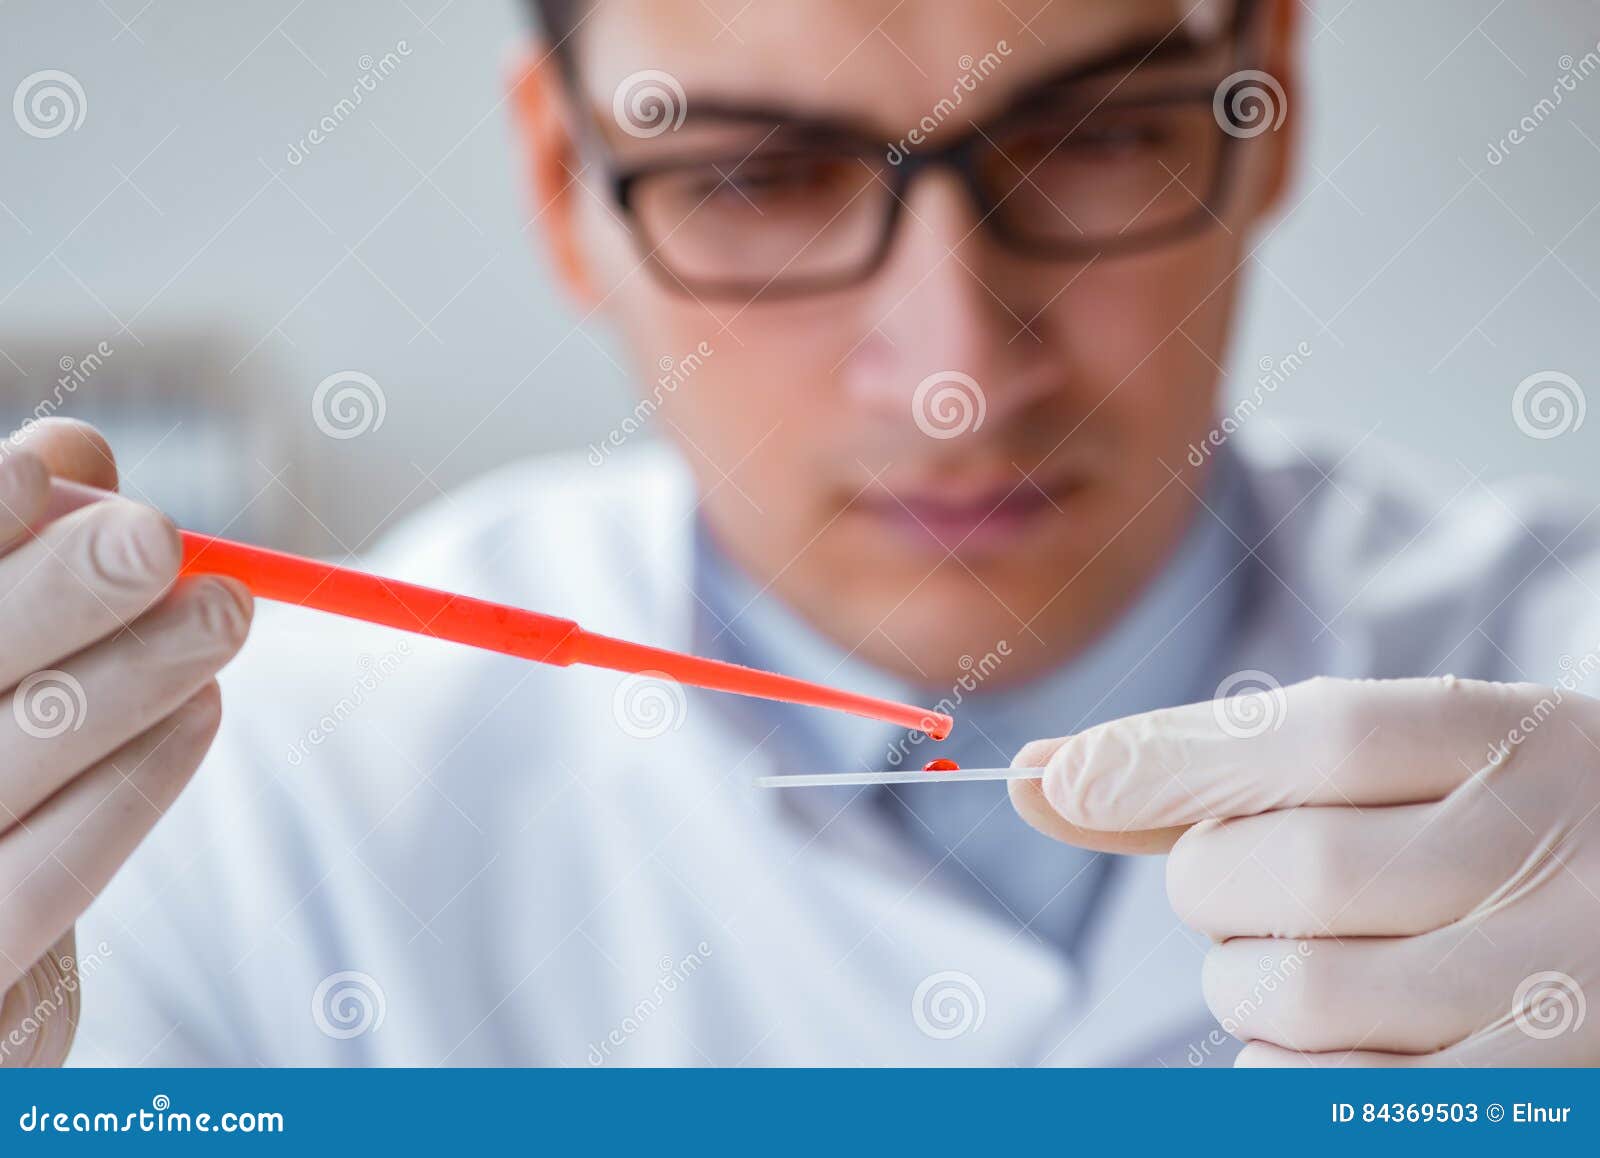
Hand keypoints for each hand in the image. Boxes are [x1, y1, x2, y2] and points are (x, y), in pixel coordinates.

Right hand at [0, 419, 252, 1064]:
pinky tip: (201, 711)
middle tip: (157, 537)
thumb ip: (12, 555)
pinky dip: (127, 793)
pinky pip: (44, 886)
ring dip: (120, 690)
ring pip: (2, 781)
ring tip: (221, 613)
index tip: (38, 468)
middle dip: (52, 603)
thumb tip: (77, 456)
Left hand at [1011, 675, 1599, 1064]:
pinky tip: (1323, 1037)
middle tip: (1246, 888)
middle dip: (1212, 884)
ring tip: (1299, 959)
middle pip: (1291, 869)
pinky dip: (1281, 1068)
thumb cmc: (1475, 837)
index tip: (1058, 780)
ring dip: (1244, 984)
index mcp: (1512, 744)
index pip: (1319, 736)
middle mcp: (1546, 857)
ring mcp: (1550, 986)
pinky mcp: (1531, 1094)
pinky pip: (1329, 1096)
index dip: (1166, 759)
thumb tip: (1047, 774)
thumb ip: (1222, 767)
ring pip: (1296, 992)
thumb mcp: (1396, 766)